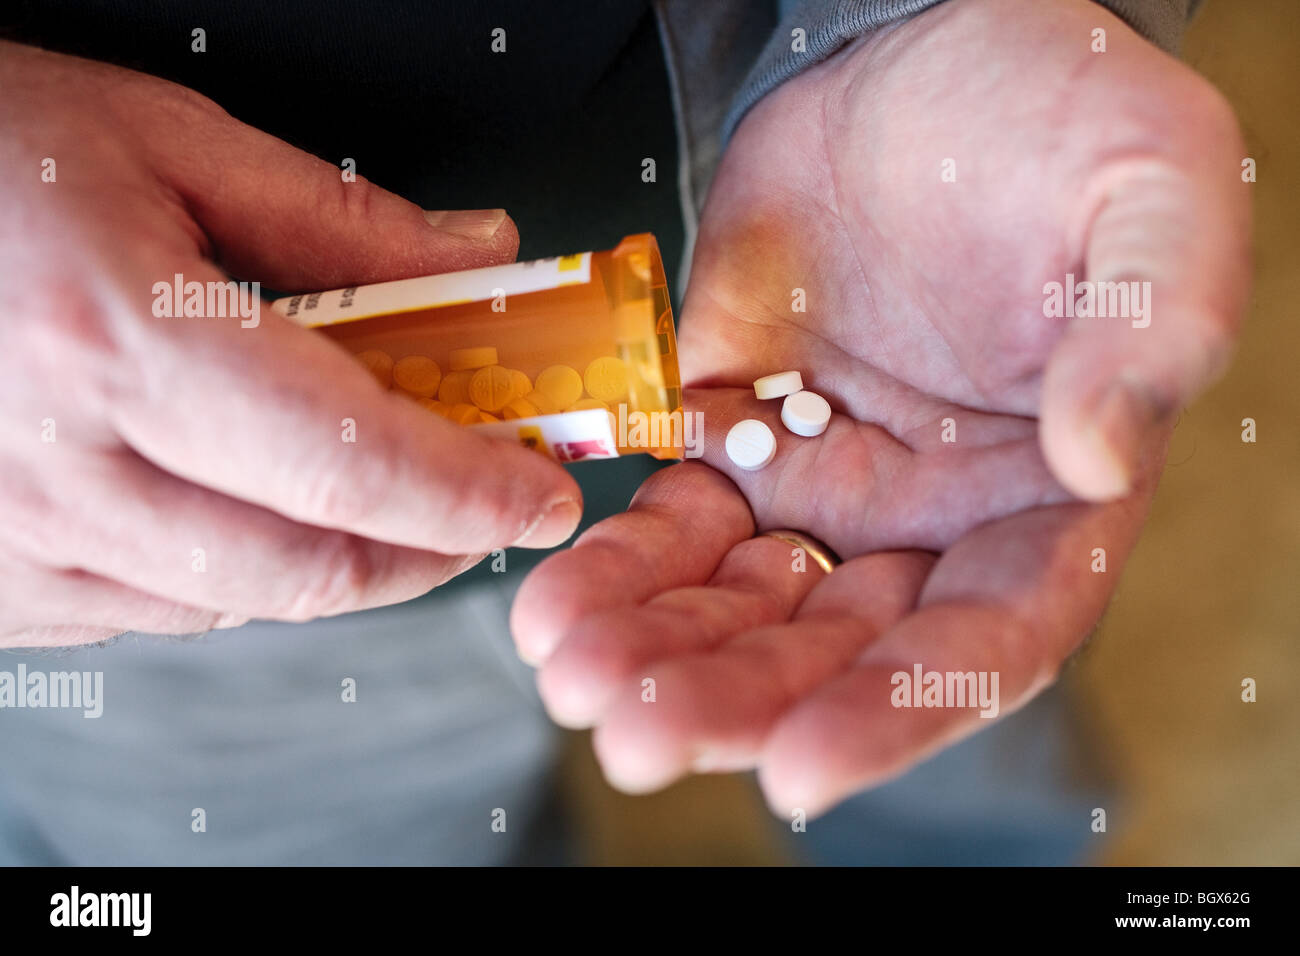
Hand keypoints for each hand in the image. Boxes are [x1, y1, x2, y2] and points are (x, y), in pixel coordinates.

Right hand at [0, 42, 581, 647]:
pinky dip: (240, 568)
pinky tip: (251, 503)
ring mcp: (13, 544)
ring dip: (340, 558)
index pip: (349, 466)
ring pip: (239, 601)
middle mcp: (56, 469)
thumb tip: (479, 258)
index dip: (468, 494)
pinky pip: (154, 611)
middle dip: (428, 549)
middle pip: (310, 567)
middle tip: (480, 505)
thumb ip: (343, 221)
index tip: (537, 495)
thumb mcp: (167, 144)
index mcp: (114, 345)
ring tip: (377, 493)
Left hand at [511, 0, 1249, 814]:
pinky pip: (671, 522)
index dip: (894, 714)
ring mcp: (824, 484)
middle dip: (734, 701)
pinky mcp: (732, 434)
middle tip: (636, 736)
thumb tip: (1095, 456)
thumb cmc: (1061, 118)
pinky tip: (557, 606)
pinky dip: (616, 565)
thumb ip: (1147, 332)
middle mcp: (928, 520)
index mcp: (1044, 502)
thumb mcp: (1151, 202)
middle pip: (832, 649)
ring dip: (655, 651)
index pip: (981, 643)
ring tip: (574, 678)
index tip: (798, 769)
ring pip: (738, 604)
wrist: (920, 52)